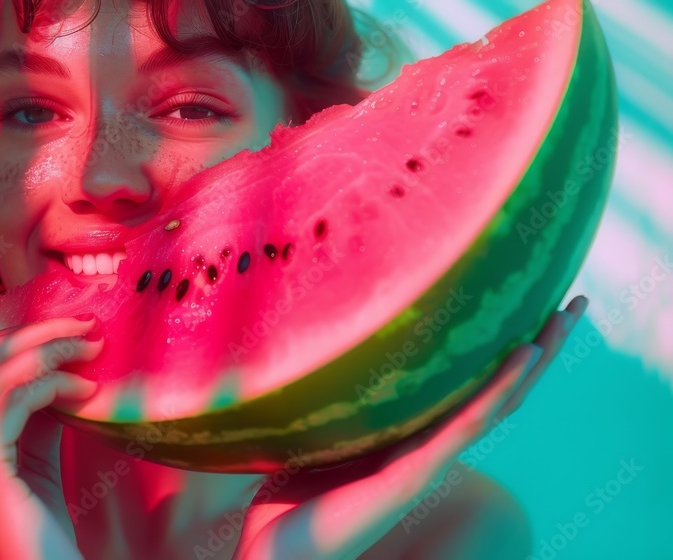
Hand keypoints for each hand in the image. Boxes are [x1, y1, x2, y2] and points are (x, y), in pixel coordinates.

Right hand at [0, 317, 100, 559]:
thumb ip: (35, 419)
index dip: (24, 338)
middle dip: (39, 332)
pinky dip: (56, 382)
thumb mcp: (35, 464)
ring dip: (53, 349)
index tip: (70, 331)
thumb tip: (56, 369)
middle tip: (87, 327)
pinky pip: (17, 398)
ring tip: (94, 349)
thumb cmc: (41, 535)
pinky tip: (87, 389)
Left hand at [233, 296, 588, 559]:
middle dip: (540, 347)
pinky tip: (522, 354)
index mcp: (412, 435)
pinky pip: (465, 425)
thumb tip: (323, 337)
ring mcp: (428, 461)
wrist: (280, 548)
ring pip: (497, 403)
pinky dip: (497, 389)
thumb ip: (338, 396)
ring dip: (536, 358)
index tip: (528, 305)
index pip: (471, 388)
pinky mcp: (415, 474)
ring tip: (567, 317)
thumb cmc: (291, 491)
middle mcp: (430, 447)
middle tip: (575, 303)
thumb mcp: (321, 428)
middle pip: (499, 391)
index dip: (502, 351)